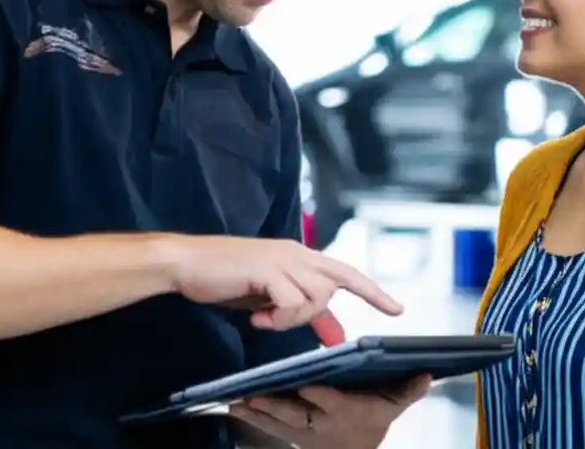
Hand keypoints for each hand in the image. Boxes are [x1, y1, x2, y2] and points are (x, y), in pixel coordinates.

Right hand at [166, 235, 403, 334]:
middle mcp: (296, 253)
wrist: (187, 262)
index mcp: (298, 255)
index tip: (397, 309)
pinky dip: (278, 318)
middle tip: (312, 319)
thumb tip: (331, 331)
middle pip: (337, 281)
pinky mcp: (267, 269)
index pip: (345, 271)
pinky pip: (292, 302)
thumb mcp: (268, 298)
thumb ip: (299, 309)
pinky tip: (256, 318)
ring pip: (316, 296)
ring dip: (293, 318)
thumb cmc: (224, 278)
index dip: (372, 291)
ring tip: (264, 319)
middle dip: (333, 307)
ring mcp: (282, 259)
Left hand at [229, 374, 432, 448]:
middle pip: (296, 415)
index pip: (332, 402)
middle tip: (256, 396)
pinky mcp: (289, 432)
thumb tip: (428, 374)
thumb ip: (407, 390)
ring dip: (256, 411)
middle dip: (275, 407)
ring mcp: (302, 431)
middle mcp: (320, 423)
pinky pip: (267, 425)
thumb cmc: (372, 423)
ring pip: (276, 421)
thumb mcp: (392, 408)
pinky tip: (234, 406)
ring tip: (236, 400)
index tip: (308, 386)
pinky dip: (251, 417)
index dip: (320, 396)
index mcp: (345, 412)